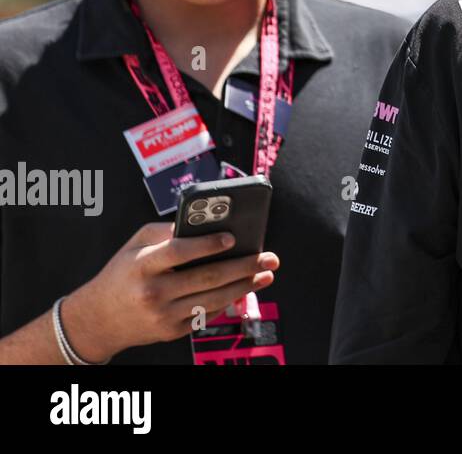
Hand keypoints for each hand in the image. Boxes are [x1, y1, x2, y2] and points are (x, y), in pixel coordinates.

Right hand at [59, 222, 278, 361]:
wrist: (97, 320)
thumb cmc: (122, 274)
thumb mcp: (135, 245)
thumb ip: (168, 232)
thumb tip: (207, 224)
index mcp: (142, 265)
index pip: (179, 252)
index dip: (208, 245)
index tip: (233, 238)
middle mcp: (152, 292)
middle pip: (206, 278)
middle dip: (243, 267)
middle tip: (269, 257)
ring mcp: (162, 315)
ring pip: (213, 299)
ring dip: (245, 286)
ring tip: (265, 274)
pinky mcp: (171, 332)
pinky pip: (206, 315)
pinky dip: (227, 301)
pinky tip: (244, 290)